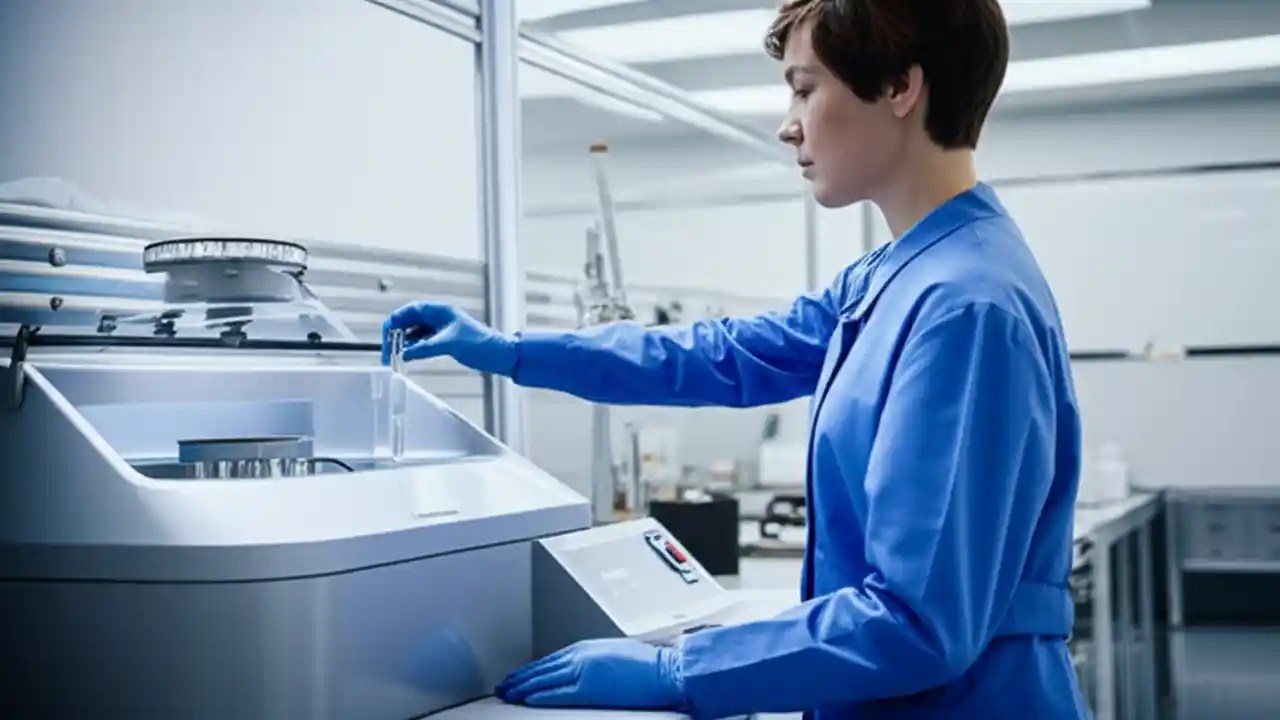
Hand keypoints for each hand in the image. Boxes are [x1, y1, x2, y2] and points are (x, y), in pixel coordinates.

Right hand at [382, 302, 516, 375]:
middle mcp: (439, 317)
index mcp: (440, 311)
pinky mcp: (445, 341)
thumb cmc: (482, 344)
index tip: (387, 335)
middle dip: (396, 334)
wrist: (501, 355)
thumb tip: (404, 352)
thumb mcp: (449, 345)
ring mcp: (442, 329)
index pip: (410, 311)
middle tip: (388, 349)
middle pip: (410, 321)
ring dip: (404, 343)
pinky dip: (414, 348)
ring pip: (415, 332)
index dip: (395, 321)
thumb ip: (424, 348)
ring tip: (395, 355)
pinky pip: (423, 341)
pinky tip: (407, 356)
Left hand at [495, 638, 685, 710]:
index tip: (518, 675)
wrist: (664, 670)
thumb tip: (580, 669)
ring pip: (543, 680)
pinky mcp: (588, 689)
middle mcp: (580, 657)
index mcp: (586, 648)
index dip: (531, 669)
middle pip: (541, 669)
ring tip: (507, 693)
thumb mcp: (613, 653)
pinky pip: (557, 694)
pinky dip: (540, 696)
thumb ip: (592, 660)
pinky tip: (527, 700)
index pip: (549, 660)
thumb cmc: (647, 665)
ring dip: (522, 687)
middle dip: (520, 678)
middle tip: (503, 685)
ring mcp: (582, 672)